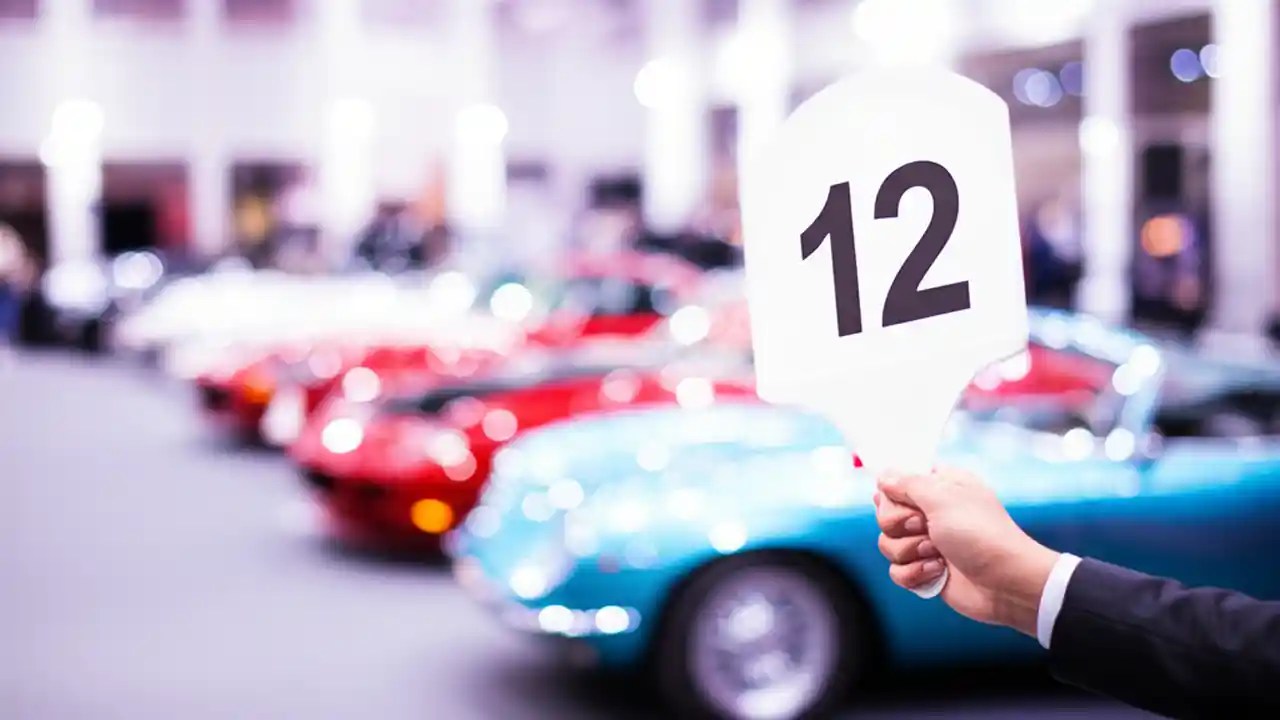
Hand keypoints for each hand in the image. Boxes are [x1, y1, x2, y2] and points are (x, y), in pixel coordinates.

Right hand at [873, 467, 1059, 636]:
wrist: (1006, 582)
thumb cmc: (980, 533)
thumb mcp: (942, 497)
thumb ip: (907, 483)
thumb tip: (883, 477)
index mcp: (938, 487)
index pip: (895, 481)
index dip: (893, 492)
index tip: (908, 500)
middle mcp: (930, 513)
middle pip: (885, 514)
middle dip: (900, 525)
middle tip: (926, 527)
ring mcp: (926, 543)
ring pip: (887, 544)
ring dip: (909, 551)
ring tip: (937, 554)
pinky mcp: (926, 571)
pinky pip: (896, 571)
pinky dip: (914, 574)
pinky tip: (938, 572)